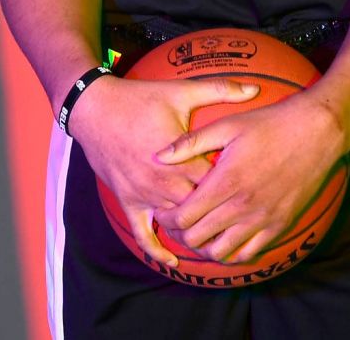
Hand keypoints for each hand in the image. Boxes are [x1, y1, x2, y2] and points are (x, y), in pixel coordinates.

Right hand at [68, 75, 258, 268]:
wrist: (94, 109)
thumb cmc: (140, 99)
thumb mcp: (181, 92)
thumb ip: (219, 90)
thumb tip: (254, 87)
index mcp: (179, 156)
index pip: (215, 182)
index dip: (233, 184)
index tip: (246, 184)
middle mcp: (162, 180)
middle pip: (199, 208)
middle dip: (217, 212)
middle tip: (238, 214)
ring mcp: (143, 194)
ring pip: (176, 223)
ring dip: (195, 229)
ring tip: (218, 234)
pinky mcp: (128, 201)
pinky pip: (142, 234)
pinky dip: (158, 250)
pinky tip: (174, 262)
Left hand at [154, 92, 349, 263]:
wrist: (317, 130)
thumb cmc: (271, 123)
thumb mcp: (228, 125)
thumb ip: (190, 143)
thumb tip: (158, 156)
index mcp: (226, 182)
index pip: (184, 217)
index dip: (166, 218)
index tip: (163, 209)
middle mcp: (243, 206)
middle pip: (197, 239)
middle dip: (180, 232)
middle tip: (178, 220)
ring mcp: (263, 219)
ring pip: (221, 252)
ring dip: (204, 245)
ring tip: (201, 229)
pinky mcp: (280, 224)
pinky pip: (249, 253)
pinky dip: (233, 250)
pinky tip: (227, 234)